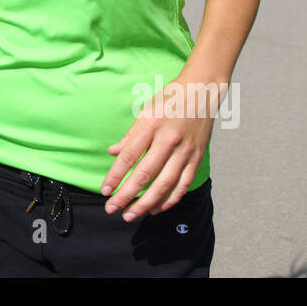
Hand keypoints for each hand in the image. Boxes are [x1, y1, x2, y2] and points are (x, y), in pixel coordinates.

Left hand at [100, 79, 216, 221]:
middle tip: (112, 209)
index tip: (104, 191)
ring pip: (164, 184)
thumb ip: (130, 135)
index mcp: (151, 125)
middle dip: (126, 195)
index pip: (129, 156)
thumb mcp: (145, 110)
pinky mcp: (196, 157)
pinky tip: (157, 208)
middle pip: (145, 174)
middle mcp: (168, 140)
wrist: (202, 91)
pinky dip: (170, 199)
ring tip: (131, 214)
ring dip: (147, 203)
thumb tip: (112, 153)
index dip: (115, 176)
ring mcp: (185, 150)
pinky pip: (183, 184)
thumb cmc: (169, 99)